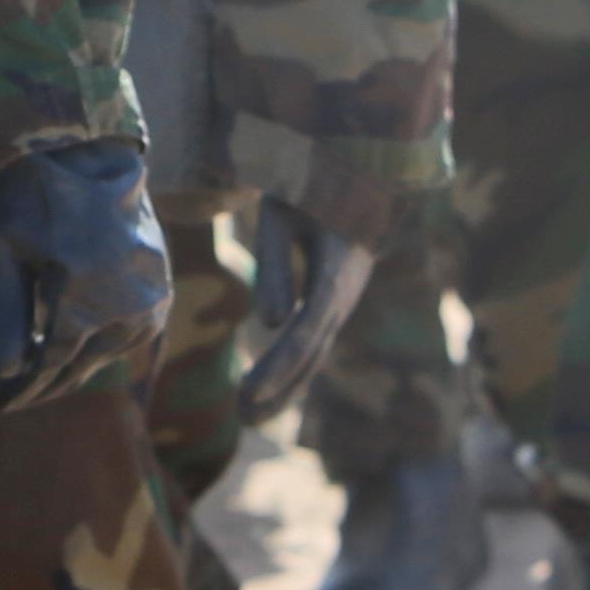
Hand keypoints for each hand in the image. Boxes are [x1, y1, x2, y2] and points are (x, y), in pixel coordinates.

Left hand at [0, 139, 170, 407]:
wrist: (88, 155)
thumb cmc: (30, 200)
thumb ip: (0, 314)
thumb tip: (8, 372)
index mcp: (85, 296)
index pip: (52, 364)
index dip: (23, 389)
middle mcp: (128, 304)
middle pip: (80, 365)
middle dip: (43, 385)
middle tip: (8, 397)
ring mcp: (152, 300)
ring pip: (104, 353)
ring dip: (71, 364)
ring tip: (35, 367)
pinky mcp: (162, 293)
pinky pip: (126, 335)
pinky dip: (97, 342)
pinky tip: (69, 340)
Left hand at [231, 194, 376, 419]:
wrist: (347, 170)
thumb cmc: (306, 184)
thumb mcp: (283, 216)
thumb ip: (276, 267)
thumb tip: (270, 323)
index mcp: (336, 271)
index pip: (307, 330)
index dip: (279, 364)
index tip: (250, 392)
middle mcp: (344, 293)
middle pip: (312, 352)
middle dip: (279, 388)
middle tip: (243, 419)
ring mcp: (341, 299)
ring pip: (315, 353)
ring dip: (285, 388)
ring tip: (248, 419)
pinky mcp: (332, 300)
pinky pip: (313, 342)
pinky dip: (292, 371)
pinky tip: (268, 394)